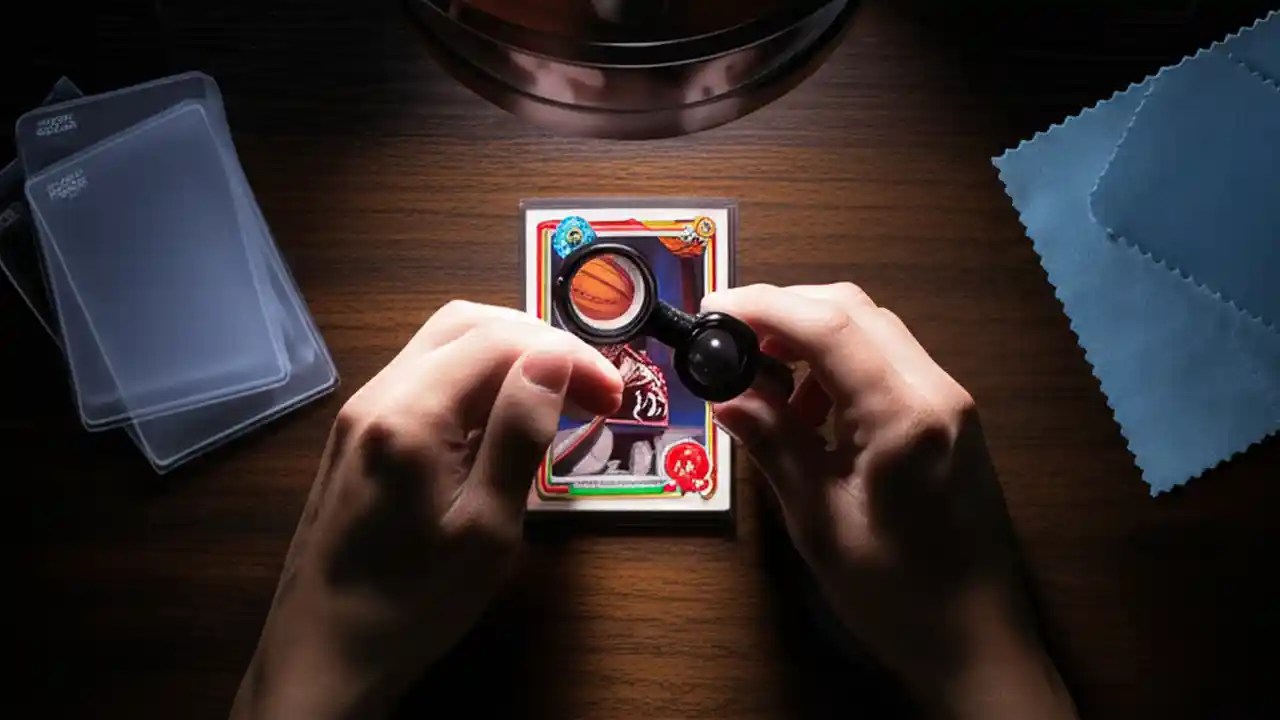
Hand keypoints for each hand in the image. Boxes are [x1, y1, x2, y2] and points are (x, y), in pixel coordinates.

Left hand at [230, 302, 621, 719]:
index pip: (500, 342)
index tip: (616, 395)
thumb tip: (554, 359)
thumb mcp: (486, 528)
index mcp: (410, 414)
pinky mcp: (358, 435)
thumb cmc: (413, 603)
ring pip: (442, 345)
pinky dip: (475, 380)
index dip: (568, 355)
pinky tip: (504, 421)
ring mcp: (361, 413)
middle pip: (466, 325)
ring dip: (507, 356)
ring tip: (558, 398)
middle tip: (591, 388)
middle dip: (538, 342)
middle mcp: (377, 395)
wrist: (322, 654)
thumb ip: (519, 434)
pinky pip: (424, 378)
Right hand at [705, 284, 1075, 719]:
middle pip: (854, 311)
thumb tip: (725, 394)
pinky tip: (808, 411)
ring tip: (763, 384)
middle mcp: (936, 390)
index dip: (764, 306)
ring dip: (811, 337)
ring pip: (872, 330)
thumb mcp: (819, 520)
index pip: (830, 326)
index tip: (710, 310)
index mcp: (905, 414)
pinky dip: (839, 365)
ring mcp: (949, 400)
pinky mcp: (949, 417)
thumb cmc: (896, 593)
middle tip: (727, 341)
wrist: (977, 640)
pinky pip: (887, 362)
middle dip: (784, 312)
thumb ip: (774, 444)